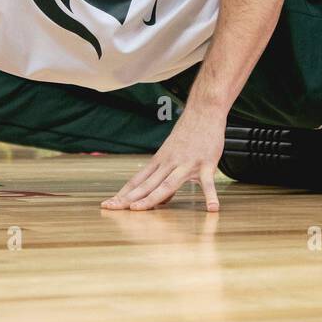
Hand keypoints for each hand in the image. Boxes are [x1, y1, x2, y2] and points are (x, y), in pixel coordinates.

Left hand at [103, 105, 225, 210]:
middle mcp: (169, 163)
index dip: (123, 193)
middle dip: (128, 198)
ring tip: (138, 210)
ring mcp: (187, 164)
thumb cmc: (189, 133)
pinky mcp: (206, 163)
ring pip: (167, 184)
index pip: (137, 180)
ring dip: (151, 198)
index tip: (108, 205)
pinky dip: (210, 196)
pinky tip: (212, 209)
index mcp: (160, 161)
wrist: (204, 111)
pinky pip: (207, 183)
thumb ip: (166, 177)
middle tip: (112, 209)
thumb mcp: (172, 153)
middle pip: (146, 184)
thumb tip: (162, 201)